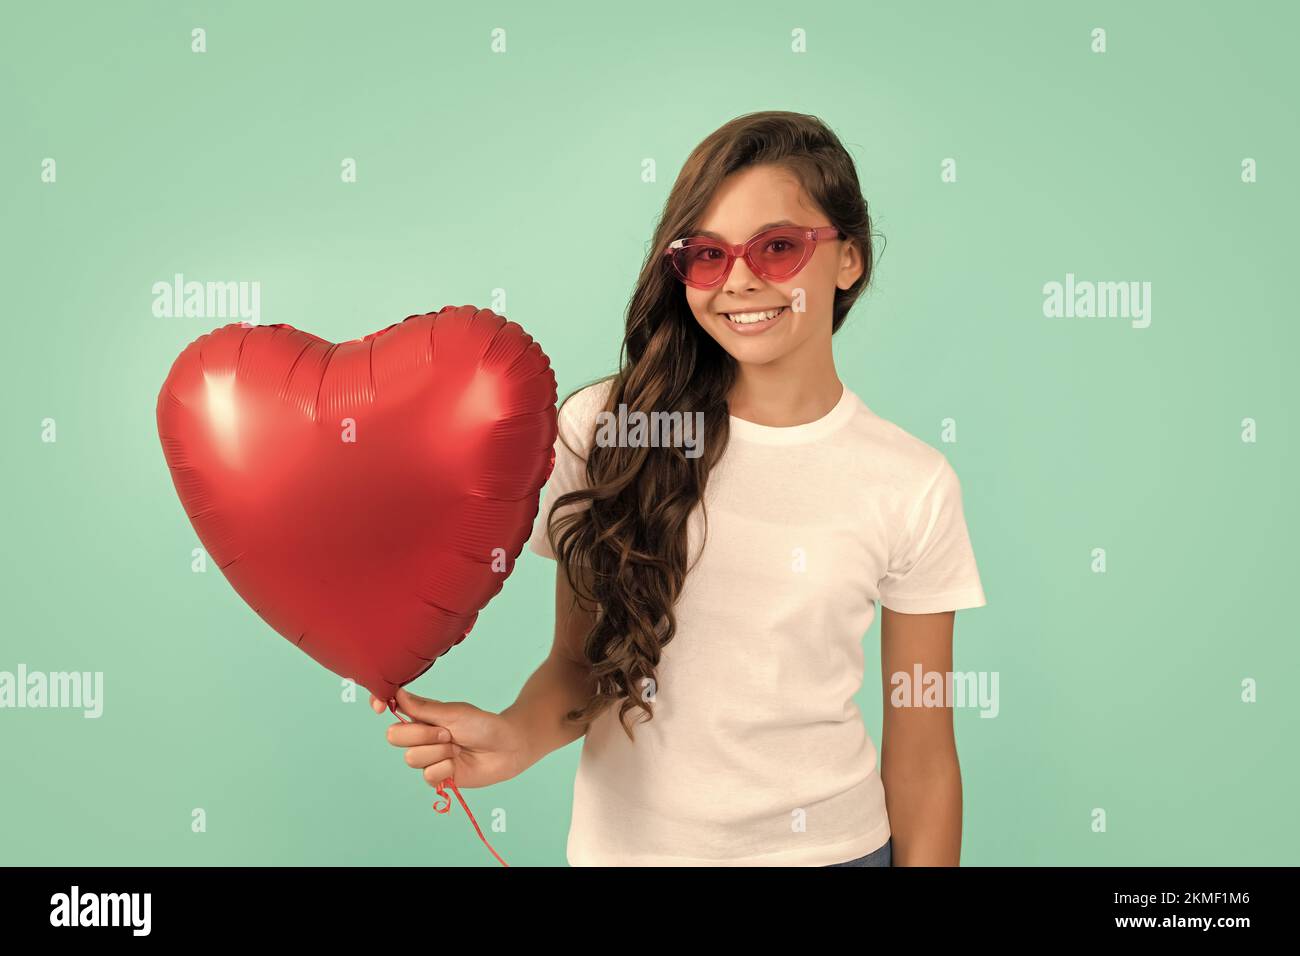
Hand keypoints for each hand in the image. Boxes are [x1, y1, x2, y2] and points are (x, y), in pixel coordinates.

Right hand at [371, 686, 529, 789]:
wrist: (505, 748)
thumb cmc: (482, 725)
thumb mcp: (453, 712)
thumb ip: (423, 708)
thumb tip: (397, 693)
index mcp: (421, 716)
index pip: (391, 709)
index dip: (380, 705)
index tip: (378, 707)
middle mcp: (420, 736)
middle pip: (394, 736)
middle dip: (422, 734)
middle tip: (447, 733)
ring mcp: (427, 757)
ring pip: (411, 758)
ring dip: (438, 752)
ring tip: (456, 748)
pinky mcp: (437, 777)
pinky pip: (427, 775)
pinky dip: (446, 768)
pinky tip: (458, 763)